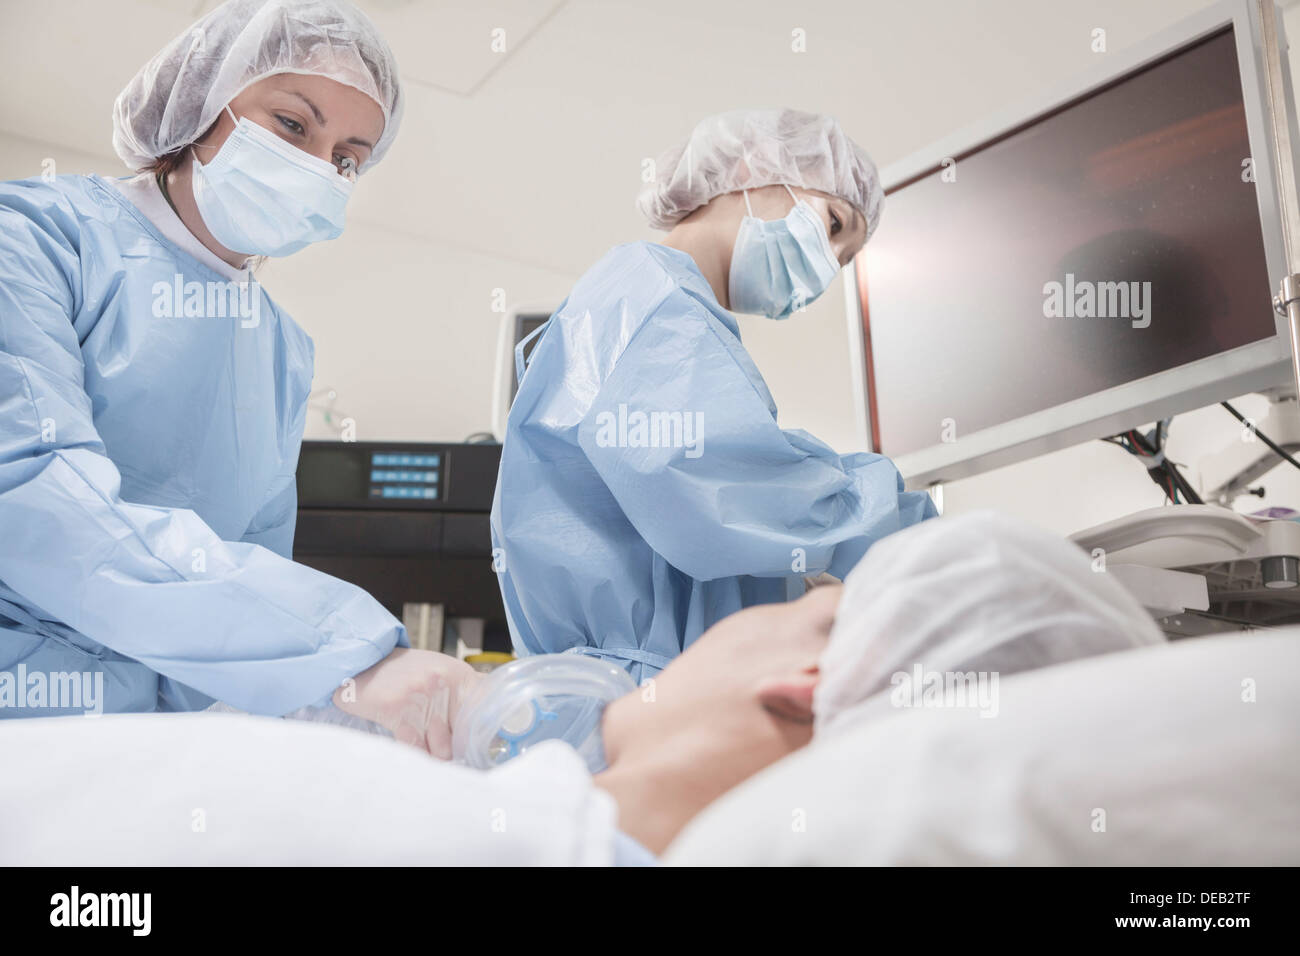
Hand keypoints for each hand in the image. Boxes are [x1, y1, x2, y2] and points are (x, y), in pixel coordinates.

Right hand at [333, 648, 482, 757]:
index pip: (486, 709)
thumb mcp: (440, 670)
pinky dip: (417, 756)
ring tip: (427, 748)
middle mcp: (443, 685)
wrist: (361, 661)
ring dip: (435, 754)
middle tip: (447, 750)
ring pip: (442, 748)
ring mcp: (421, 698)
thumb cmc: (401, 671)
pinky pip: (417, 749)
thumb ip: (464, 691)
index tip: (484, 747)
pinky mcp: (398, 711)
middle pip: (464, 735)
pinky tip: (413, 751)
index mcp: (458, 675)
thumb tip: (489, 718)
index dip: (485, 732)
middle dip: (457, 748)